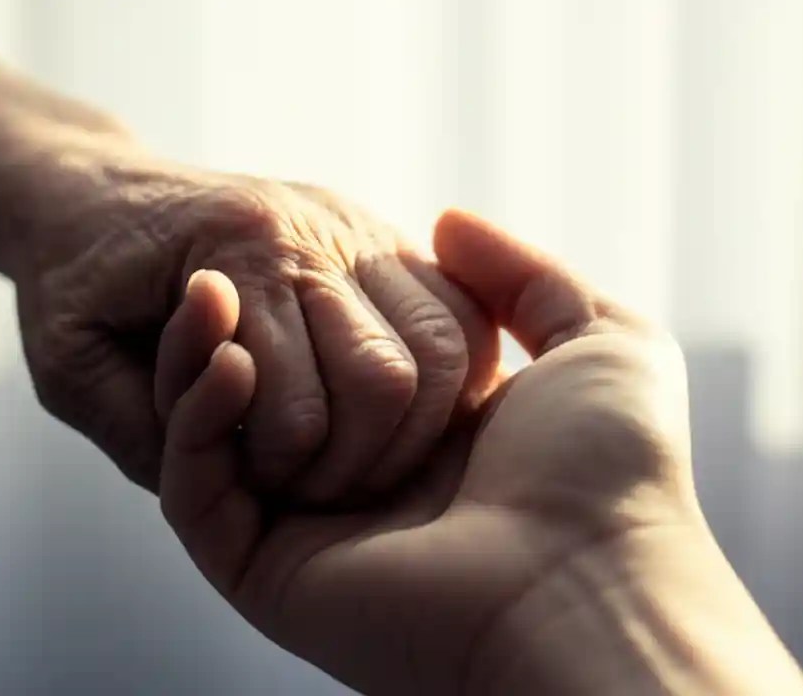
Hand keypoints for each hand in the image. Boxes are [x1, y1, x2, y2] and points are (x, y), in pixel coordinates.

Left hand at [6, 130, 492, 496]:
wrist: (97, 197)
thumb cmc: (76, 289)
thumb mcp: (71, 371)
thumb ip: (144, 432)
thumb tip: (241, 475)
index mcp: (231, 254)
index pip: (298, 404)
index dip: (279, 472)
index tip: (249, 485)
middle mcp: (312, 230)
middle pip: (389, 377)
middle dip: (353, 461)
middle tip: (306, 484)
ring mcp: (359, 228)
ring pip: (445, 346)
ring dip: (410, 426)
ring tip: (349, 455)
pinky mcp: (384, 239)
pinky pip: (458, 315)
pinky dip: (445, 378)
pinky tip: (394, 414)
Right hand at [156, 210, 802, 693]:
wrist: (589, 581)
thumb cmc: (608, 468)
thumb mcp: (597, 338)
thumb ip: (522, 275)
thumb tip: (444, 222)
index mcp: (424, 436)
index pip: (328, 356)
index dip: (296, 301)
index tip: (276, 245)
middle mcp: (357, 484)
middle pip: (258, 395)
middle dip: (227, 327)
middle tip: (215, 269)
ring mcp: (303, 529)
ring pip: (213, 438)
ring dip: (196, 360)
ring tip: (206, 291)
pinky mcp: (262, 569)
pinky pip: (197, 490)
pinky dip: (194, 421)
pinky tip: (228, 360)